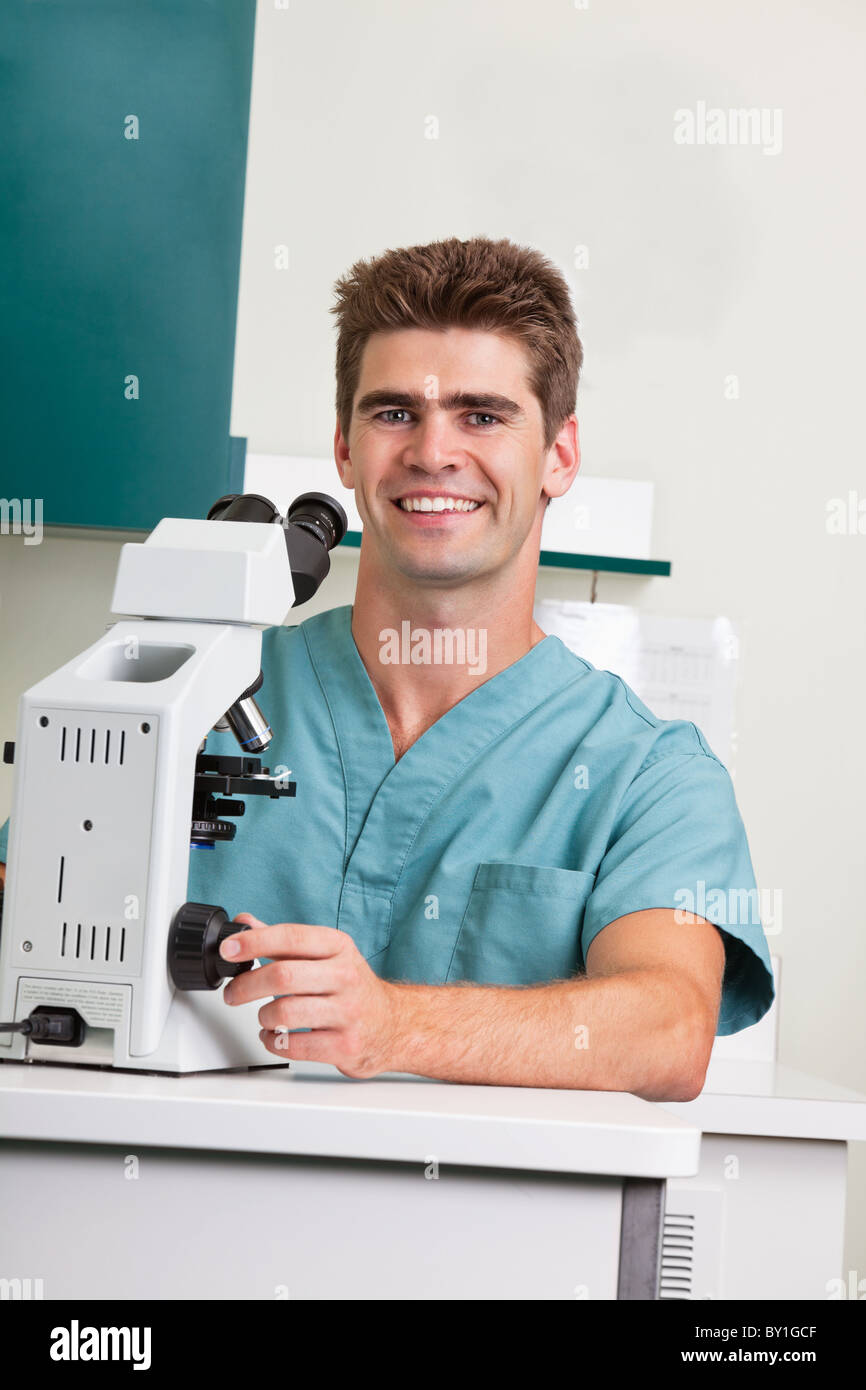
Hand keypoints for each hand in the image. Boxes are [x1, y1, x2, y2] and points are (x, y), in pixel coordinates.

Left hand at [220, 914, 401, 1078]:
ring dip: (263, 1017)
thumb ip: (283, 941)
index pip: (290, 937)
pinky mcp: (345, 1045)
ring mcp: (347, 1012)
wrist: (394, 1025)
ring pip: (284, 1012)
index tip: (229, 950)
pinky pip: (294, 1046)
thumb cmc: (352, 987)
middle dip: (246, 986)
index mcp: (338, 947)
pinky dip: (273, 1042)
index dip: (253, 942)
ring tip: (265, 1017)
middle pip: (282, 976)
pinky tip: (275, 1037)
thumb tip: (244, 925)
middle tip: (232, 994)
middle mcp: (345, 976)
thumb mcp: (325, 954)